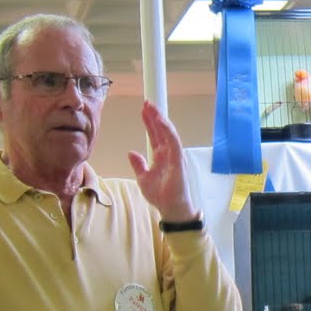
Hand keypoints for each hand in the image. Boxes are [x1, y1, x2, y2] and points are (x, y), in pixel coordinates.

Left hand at [129, 100, 197, 221]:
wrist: (171, 208)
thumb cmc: (161, 195)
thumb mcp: (143, 178)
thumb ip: (138, 165)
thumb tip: (131, 153)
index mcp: (160, 156)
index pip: (154, 135)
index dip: (149, 122)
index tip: (143, 110)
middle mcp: (168, 153)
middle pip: (160, 130)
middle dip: (154, 115)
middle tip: (147, 102)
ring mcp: (174, 155)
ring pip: (167, 131)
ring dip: (160, 118)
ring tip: (152, 107)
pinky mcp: (179, 159)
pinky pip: (173, 140)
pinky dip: (167, 129)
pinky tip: (160, 120)